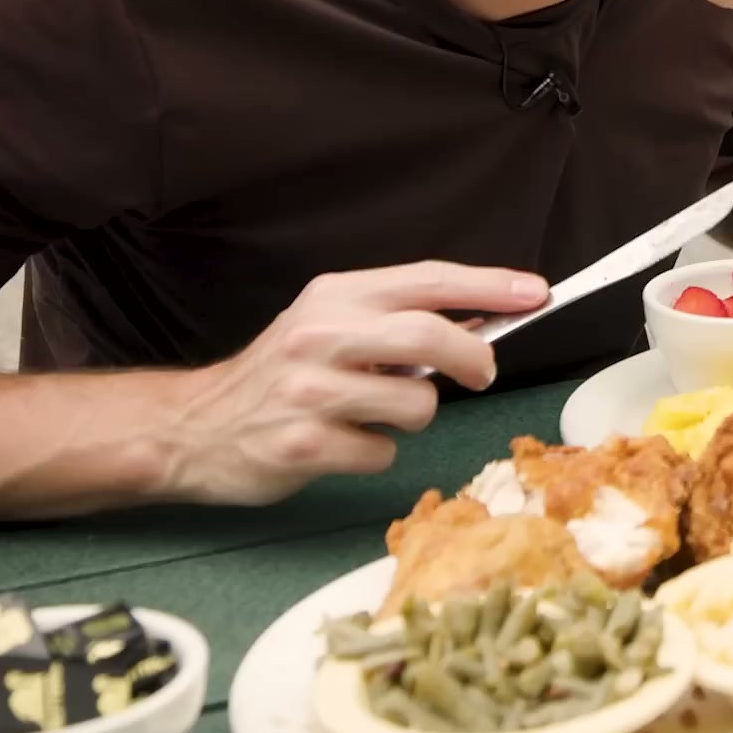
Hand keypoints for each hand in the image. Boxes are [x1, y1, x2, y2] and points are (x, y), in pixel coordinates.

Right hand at [166, 262, 547, 504]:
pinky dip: (376, 452)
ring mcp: (310, 392)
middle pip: (428, 336)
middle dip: (472, 356)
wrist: (196, 425)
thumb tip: (480, 317)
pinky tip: (342, 442)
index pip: (427, 280)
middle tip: (483, 372)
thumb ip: (392, 317)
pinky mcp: (303, 446)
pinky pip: (381, 452)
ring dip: (414, 416)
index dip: (489, 285)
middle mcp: (320, 335)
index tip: (536, 292)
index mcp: (334, 295)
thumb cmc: (279, 373)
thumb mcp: (328, 322)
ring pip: (415, 404)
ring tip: (375, 413)